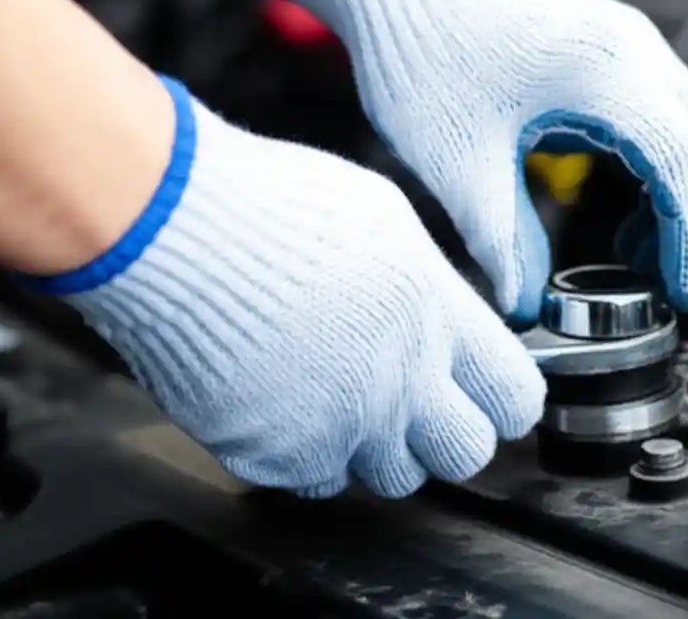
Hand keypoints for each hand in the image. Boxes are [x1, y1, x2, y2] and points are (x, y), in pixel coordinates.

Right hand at [25, 78, 544, 497]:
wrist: (171, 230)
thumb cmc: (269, 207)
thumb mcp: (386, 221)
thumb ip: (432, 287)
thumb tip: (451, 319)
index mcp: (437, 317)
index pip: (516, 398)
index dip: (503, 400)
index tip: (487, 394)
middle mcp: (401, 381)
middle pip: (466, 454)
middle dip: (448, 435)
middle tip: (417, 406)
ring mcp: (341, 425)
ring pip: (393, 476)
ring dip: (377, 444)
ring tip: (340, 393)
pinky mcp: (279, 455)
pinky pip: (317, 480)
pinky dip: (308, 453)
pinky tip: (288, 402)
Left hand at [267, 0, 687, 321]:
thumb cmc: (418, 51)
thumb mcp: (456, 161)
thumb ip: (500, 242)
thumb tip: (526, 309)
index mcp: (606, 71)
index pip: (685, 166)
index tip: (683, 299)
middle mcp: (635, 47)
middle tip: (672, 291)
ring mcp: (630, 41)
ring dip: (687, 198)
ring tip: (642, 264)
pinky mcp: (613, 46)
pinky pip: (667, 114)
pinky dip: (663, 171)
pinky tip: (624, 216)